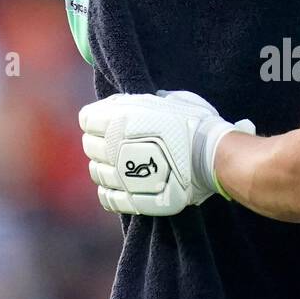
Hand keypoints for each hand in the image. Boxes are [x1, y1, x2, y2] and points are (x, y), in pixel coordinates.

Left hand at [78, 90, 254, 215]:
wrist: (212, 158)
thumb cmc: (196, 125)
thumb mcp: (171, 100)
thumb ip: (145, 103)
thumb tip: (136, 104)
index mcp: (118, 119)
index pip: (87, 119)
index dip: (98, 119)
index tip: (111, 120)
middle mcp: (112, 148)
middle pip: (90, 145)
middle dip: (101, 143)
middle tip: (120, 143)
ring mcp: (119, 176)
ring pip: (97, 172)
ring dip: (107, 167)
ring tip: (125, 166)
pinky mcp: (130, 198)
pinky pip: (106, 197)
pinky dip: (111, 191)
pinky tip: (123, 186)